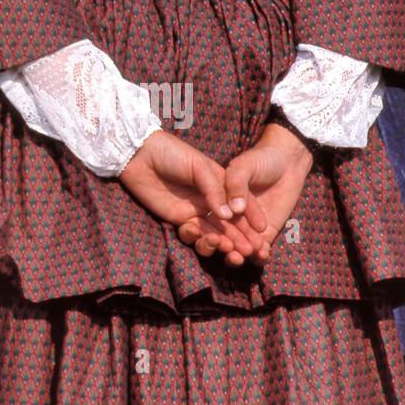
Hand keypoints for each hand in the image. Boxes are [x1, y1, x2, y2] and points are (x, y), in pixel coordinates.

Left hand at [120, 130, 263, 264]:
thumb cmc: (172, 153)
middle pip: (229, 222)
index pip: (240, 203)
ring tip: (235, 250)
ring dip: (226, 241)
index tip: (264, 231)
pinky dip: (204, 239)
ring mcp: (193, 210)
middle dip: (242, 236)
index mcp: (219, 183)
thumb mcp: (198, 166)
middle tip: (253, 250)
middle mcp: (209, 199)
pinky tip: (214, 242)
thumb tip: (229, 216)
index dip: (252, 217)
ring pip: (214, 230)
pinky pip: (194, 232)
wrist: (140, 155)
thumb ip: (214, 190)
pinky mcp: (177, 218)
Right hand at [216, 122, 314, 264]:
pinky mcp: (266, 233)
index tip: (210, 236)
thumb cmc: (261, 160)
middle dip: (221, 246)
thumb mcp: (245, 166)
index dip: (206, 228)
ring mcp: (247, 226)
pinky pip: (259, 249)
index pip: (209, 217)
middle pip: (220, 236)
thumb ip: (237, 183)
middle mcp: (229, 215)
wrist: (288, 162)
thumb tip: (234, 209)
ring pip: (237, 246)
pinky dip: (259, 255)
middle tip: (226, 250)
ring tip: (240, 257)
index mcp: (218, 199)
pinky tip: (261, 255)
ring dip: (237, 255)